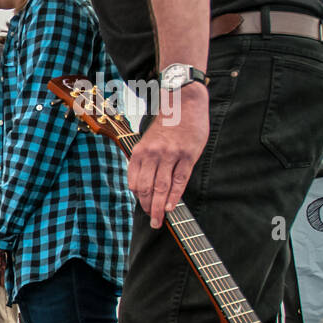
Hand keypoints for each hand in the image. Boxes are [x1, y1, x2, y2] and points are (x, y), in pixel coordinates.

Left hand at [127, 83, 208, 227]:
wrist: (184, 102)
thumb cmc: (166, 124)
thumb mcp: (147, 140)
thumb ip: (144, 161)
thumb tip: (144, 185)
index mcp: (139, 151)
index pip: (134, 182)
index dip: (138, 198)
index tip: (144, 207)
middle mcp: (152, 154)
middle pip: (146, 188)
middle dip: (148, 208)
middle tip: (153, 221)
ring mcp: (170, 155)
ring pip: (161, 187)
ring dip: (159, 207)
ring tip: (160, 219)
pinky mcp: (188, 155)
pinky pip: (180, 180)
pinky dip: (174, 196)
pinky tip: (172, 207)